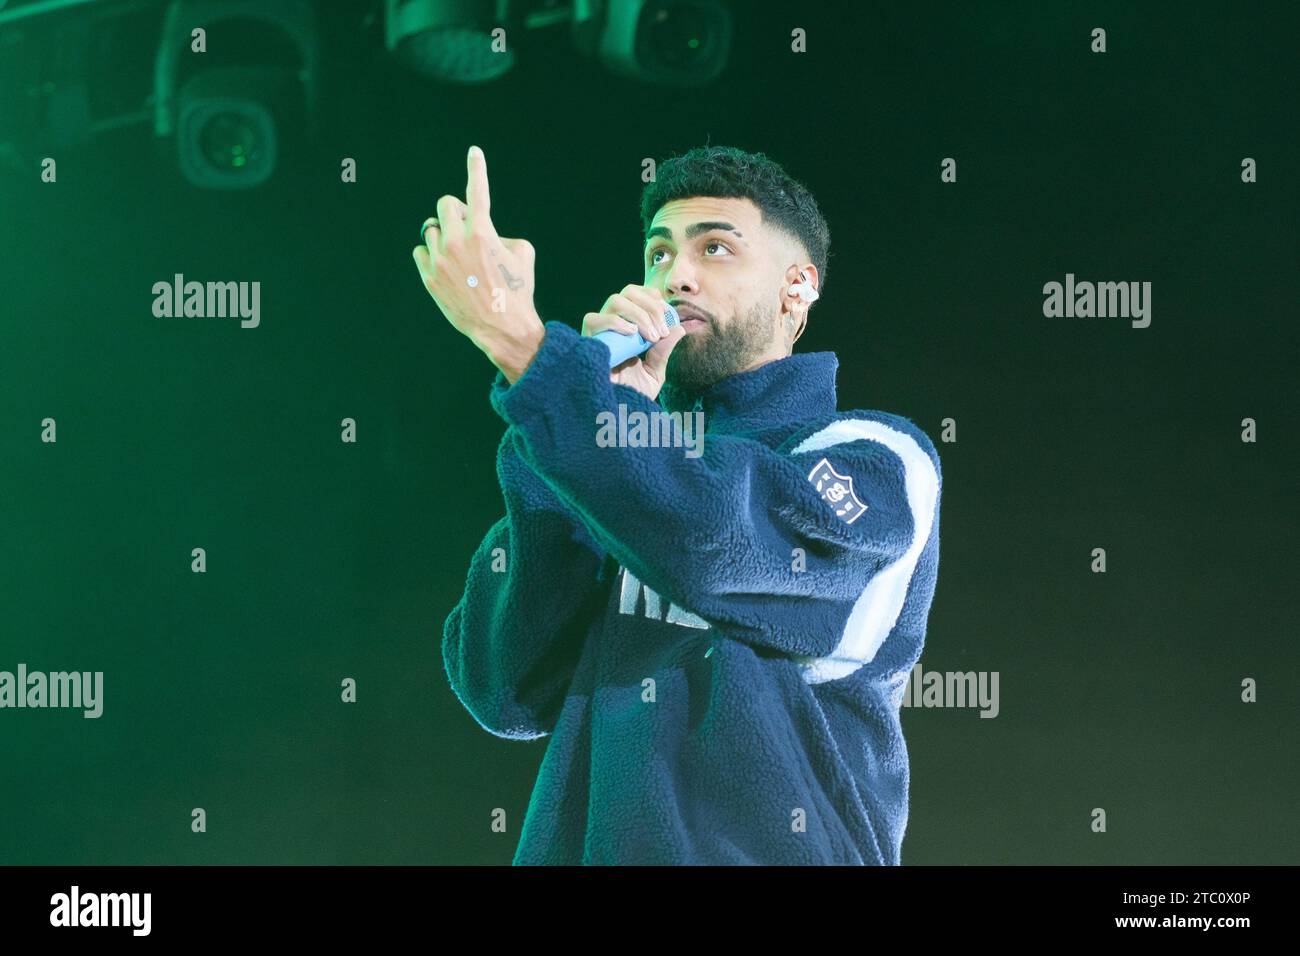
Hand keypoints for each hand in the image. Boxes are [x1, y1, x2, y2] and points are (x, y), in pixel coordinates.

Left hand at [411, 146, 543, 380]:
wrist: (503, 328)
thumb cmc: (517, 291)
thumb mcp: (522, 255)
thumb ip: (500, 233)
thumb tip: (484, 231)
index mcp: (483, 232)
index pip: (478, 191)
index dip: (477, 168)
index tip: (474, 152)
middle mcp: (458, 242)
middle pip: (445, 205)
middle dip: (456, 213)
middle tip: (466, 229)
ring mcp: (440, 260)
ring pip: (430, 229)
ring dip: (442, 235)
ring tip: (457, 256)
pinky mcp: (428, 277)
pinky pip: (420, 252)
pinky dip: (430, 255)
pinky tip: (446, 269)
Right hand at [581, 283, 685, 398]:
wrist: (616, 413)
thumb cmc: (632, 395)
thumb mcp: (654, 372)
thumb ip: (664, 351)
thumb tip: (680, 328)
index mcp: (627, 328)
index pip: (637, 295)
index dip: (653, 298)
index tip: (668, 317)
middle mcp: (611, 326)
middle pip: (627, 292)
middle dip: (650, 306)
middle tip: (661, 330)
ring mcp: (598, 332)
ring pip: (615, 301)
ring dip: (638, 313)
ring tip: (650, 336)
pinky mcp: (585, 342)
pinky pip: (594, 319)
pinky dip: (615, 321)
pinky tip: (631, 333)